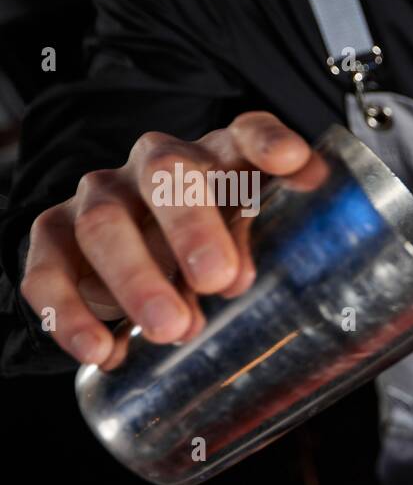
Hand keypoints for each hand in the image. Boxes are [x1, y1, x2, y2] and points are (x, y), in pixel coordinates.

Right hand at [20, 112, 311, 365]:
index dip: (268, 142)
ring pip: (105, 222)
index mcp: (222, 159)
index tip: (292, 163)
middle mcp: (158, 166)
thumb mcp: (252, 245)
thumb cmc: (213, 245)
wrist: (135, 260)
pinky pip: (48, 267)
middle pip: (168, 173)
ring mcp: (103, 197)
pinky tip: (102, 350)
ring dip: (138, 279)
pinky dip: (69, 312)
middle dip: (192, 225)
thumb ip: (266, 251)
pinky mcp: (55, 237)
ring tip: (172, 330)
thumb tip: (262, 281)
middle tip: (220, 280)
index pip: (246, 133)